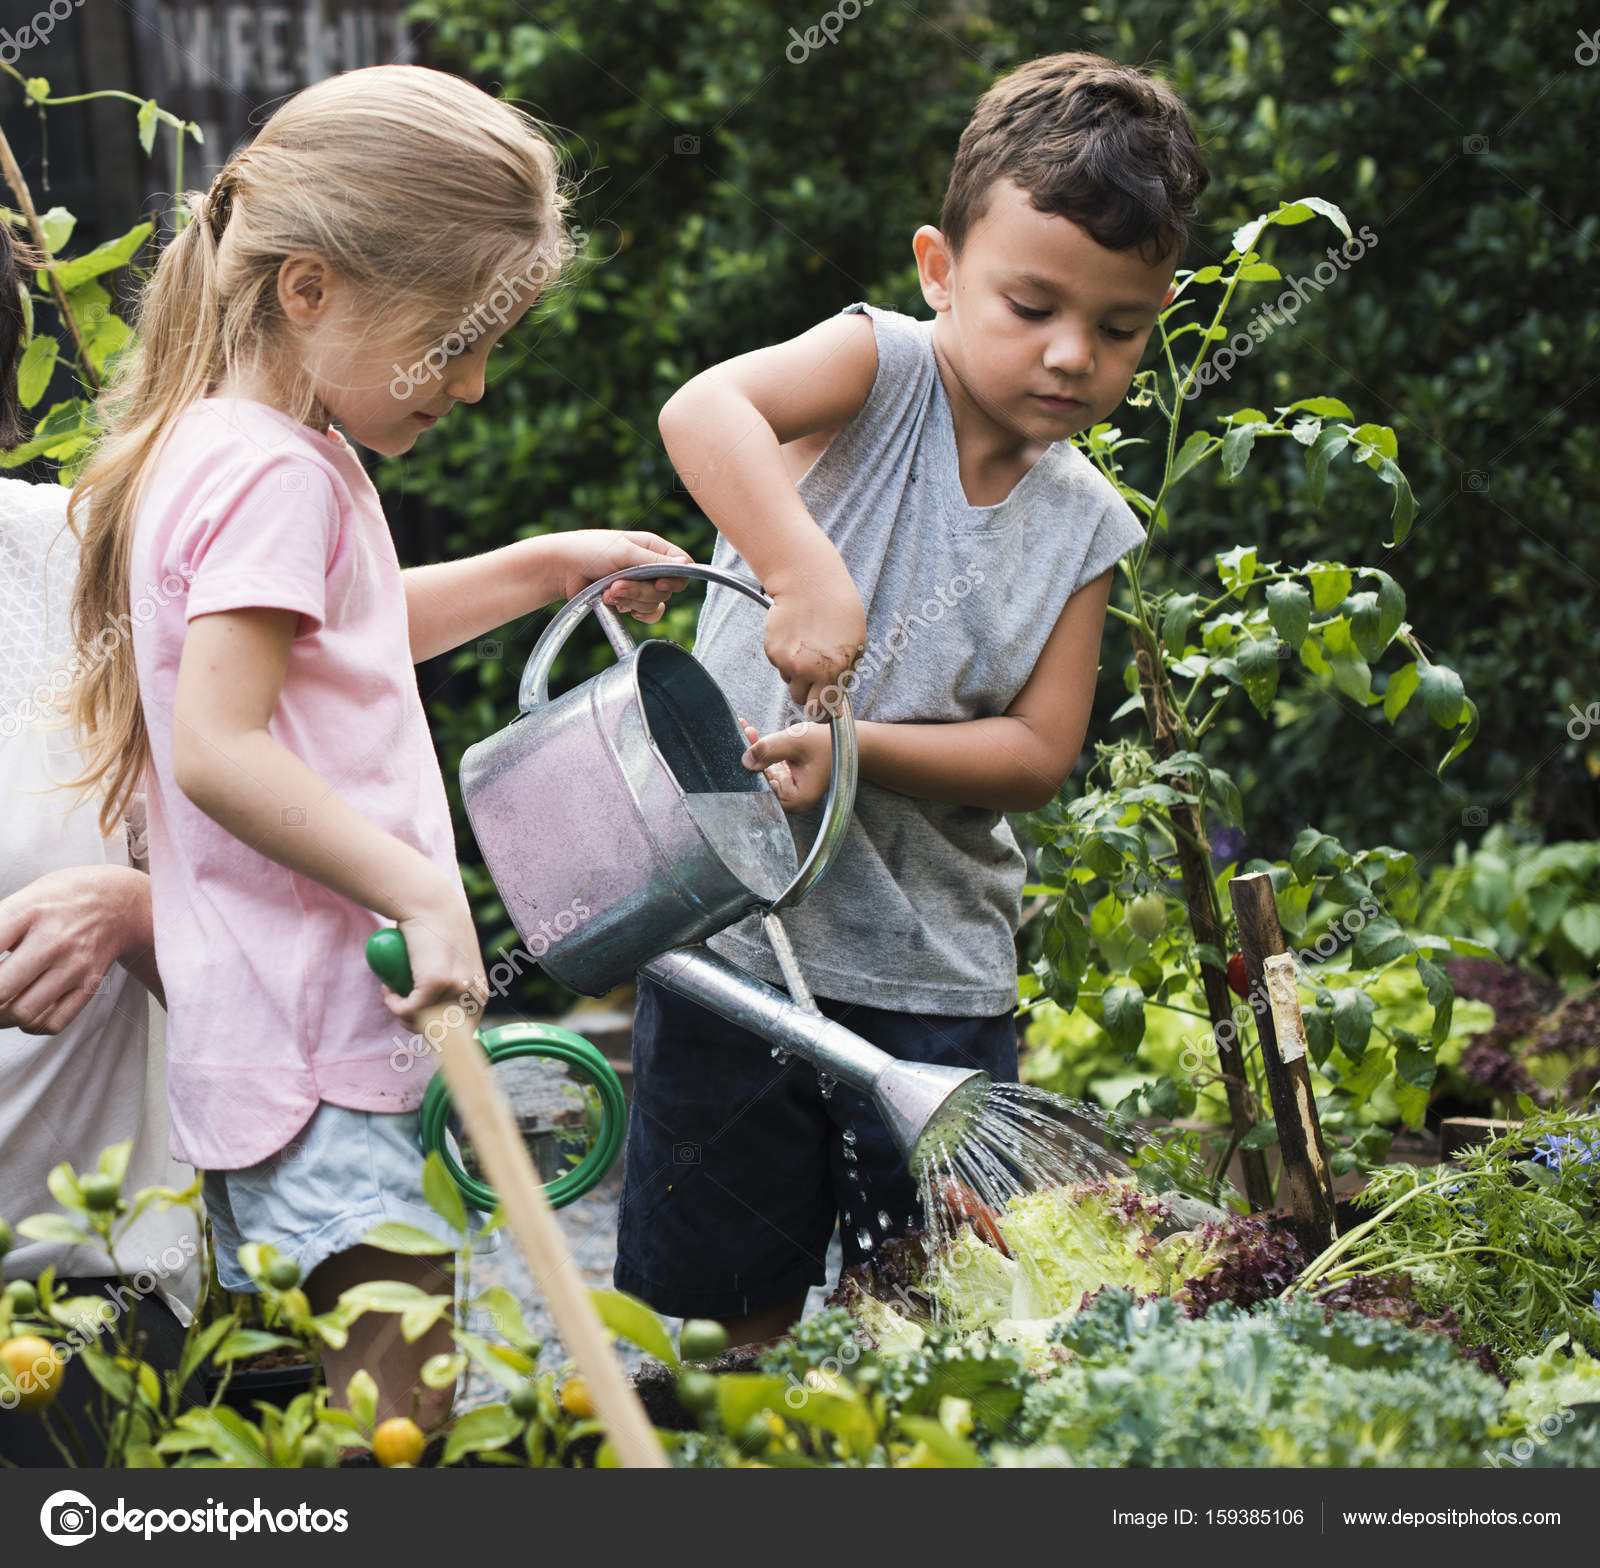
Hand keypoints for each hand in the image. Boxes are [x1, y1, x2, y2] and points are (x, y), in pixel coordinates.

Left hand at [0, 865, 151, 1034]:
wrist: (118, 902)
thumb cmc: (59, 900)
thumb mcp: (20, 899)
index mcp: (28, 911)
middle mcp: (53, 939)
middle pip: (0, 990)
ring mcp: (74, 965)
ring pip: (24, 1013)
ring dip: (2, 1017)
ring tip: (0, 1006)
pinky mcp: (89, 984)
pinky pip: (53, 1023)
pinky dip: (31, 1025)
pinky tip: (27, 1011)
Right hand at [378, 883, 488, 1034]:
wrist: (430, 904)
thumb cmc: (437, 932)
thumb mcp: (455, 963)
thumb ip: (452, 986)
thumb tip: (436, 1020)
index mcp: (480, 993)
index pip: (462, 1033)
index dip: (435, 1034)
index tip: (415, 1022)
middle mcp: (471, 993)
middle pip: (440, 1034)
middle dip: (415, 1028)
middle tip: (400, 1007)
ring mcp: (455, 988)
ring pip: (421, 1023)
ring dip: (401, 1014)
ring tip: (394, 991)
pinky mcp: (435, 982)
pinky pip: (406, 1009)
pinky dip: (393, 1003)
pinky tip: (388, 989)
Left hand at [552, 530, 692, 622]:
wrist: (561, 569)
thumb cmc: (589, 550)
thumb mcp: (624, 552)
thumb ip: (655, 562)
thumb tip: (686, 566)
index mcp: (653, 548)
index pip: (683, 566)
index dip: (676, 578)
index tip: (659, 583)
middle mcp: (650, 567)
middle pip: (667, 590)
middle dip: (641, 591)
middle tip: (616, 585)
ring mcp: (640, 585)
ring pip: (655, 603)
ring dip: (630, 600)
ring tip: (607, 592)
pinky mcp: (629, 601)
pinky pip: (646, 614)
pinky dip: (634, 612)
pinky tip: (617, 605)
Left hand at [739, 717, 832, 813]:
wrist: (849, 740)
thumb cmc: (829, 744)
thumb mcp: (796, 742)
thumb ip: (769, 750)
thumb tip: (744, 761)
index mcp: (797, 799)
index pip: (762, 787)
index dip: (749, 768)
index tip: (740, 745)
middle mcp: (791, 799)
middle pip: (759, 780)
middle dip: (749, 756)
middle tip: (741, 732)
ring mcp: (788, 789)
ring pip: (761, 771)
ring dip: (753, 751)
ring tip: (746, 730)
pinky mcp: (786, 777)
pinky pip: (767, 765)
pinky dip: (761, 750)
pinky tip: (752, 734)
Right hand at [763, 565, 865, 715]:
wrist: (810, 583)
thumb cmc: (840, 614)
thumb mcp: (854, 648)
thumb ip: (843, 679)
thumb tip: (835, 709)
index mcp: (833, 672)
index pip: (821, 711)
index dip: (822, 712)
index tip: (823, 708)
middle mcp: (807, 671)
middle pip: (801, 699)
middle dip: (808, 691)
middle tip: (815, 670)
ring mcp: (787, 661)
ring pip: (789, 681)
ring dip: (796, 672)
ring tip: (807, 646)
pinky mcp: (772, 650)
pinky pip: (779, 665)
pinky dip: (785, 656)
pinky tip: (796, 636)